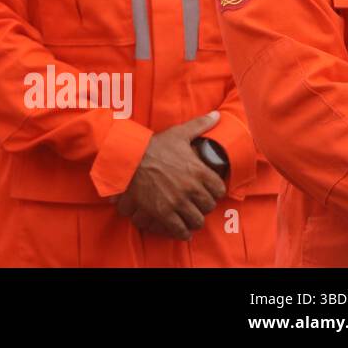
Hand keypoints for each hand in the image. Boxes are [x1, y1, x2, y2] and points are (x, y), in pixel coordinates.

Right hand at [121, 112, 226, 240]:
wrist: (128, 158)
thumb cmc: (154, 145)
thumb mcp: (178, 133)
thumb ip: (200, 125)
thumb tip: (217, 115)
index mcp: (199, 171)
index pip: (219, 189)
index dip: (215, 191)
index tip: (208, 190)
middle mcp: (191, 188)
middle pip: (209, 207)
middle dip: (204, 206)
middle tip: (197, 203)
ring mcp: (177, 202)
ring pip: (197, 220)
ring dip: (194, 219)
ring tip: (189, 216)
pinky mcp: (163, 213)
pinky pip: (180, 230)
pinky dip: (182, 232)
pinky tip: (181, 228)